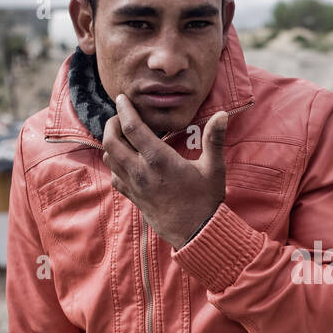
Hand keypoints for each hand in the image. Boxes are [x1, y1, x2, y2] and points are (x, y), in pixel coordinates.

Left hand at [102, 93, 227, 247]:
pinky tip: (127, 160)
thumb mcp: (214, 168)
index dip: (124, 110)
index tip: (122, 99)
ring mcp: (135, 186)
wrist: (197, 233)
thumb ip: (214, 139)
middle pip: (112, 141)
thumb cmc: (206, 200)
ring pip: (109, 158)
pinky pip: (114, 177)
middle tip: (120, 116)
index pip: (132, 128)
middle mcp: (141, 172)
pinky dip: (115, 164)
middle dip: (112, 124)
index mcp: (159, 160)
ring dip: (111, 143)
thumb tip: (223, 114)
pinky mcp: (134, 198)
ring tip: (122, 135)